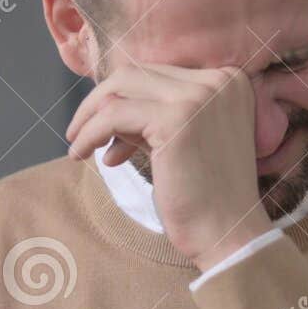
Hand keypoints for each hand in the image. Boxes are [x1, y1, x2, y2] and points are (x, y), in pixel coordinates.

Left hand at [66, 63, 273, 269]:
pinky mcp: (176, 118)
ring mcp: (199, 96)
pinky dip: (90, 132)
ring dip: (90, 115)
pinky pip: (113, 115)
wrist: (229, 235)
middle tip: (81, 132)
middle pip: (137, 74)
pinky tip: (80, 153)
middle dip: (101, 102)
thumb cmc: (206, 197)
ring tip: (78, 144)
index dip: (125, 100)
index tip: (110, 133)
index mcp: (229, 81)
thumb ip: (152, 115)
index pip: (158, 74)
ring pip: (121, 88)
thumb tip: (103, 103)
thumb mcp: (181, 140)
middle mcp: (219, 80)